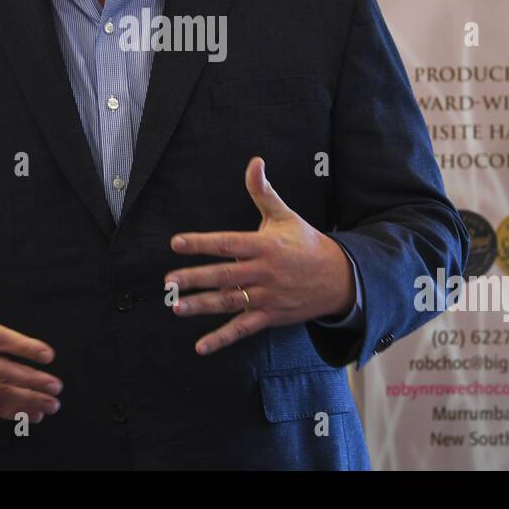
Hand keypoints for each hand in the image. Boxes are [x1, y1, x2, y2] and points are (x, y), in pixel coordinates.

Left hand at [166, 156, 356, 355]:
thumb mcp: (285, 216)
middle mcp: (264, 272)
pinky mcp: (270, 316)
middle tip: (168, 282)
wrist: (340, 278)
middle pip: (225, 275)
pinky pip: (243, 329)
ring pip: (230, 302)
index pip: (227, 242)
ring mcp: (267, 297)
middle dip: (195, 278)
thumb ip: (263, 192)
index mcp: (265, 245)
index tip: (176, 243)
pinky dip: (222, 339)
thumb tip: (254, 162)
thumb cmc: (306, 243)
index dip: (201, 242)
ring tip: (176, 307)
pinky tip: (201, 346)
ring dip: (202, 306)